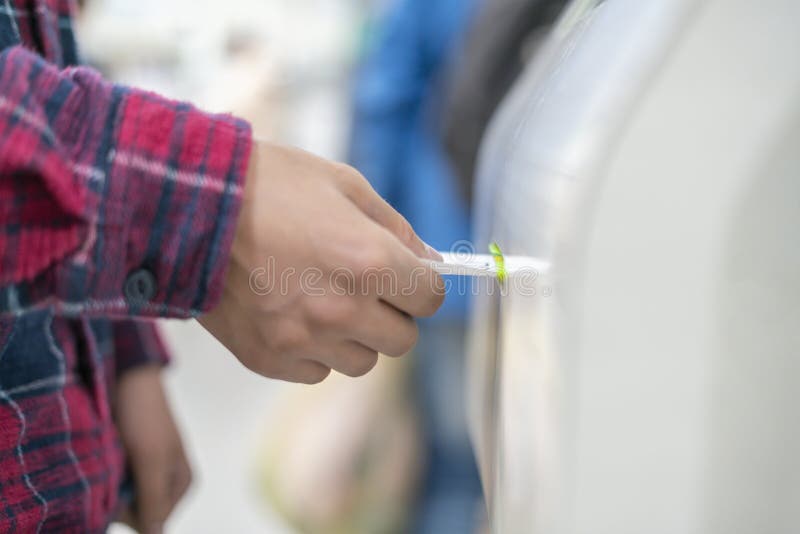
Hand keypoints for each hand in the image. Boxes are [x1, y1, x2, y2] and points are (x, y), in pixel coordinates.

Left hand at [114, 365, 191, 533]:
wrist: (127, 374)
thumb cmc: (144, 415)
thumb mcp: (151, 460)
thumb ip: (154, 500)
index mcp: (181, 484)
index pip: (152, 522)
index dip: (130, 512)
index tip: (117, 490)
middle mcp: (165, 481)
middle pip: (137, 511)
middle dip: (119, 498)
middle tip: (110, 470)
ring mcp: (145, 470)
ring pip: (122, 496)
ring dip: (109, 485)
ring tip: (106, 459)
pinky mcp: (127, 459)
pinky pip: (114, 481)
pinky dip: (105, 474)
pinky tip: (103, 458)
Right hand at [199, 142, 444, 383]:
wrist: (185, 206)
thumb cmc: (267, 184)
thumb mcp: (343, 184)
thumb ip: (396, 228)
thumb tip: (430, 261)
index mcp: (369, 261)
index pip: (431, 299)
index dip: (423, 285)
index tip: (409, 277)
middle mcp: (342, 310)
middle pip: (403, 340)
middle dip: (394, 314)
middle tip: (366, 288)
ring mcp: (303, 340)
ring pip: (361, 362)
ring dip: (355, 337)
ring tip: (323, 300)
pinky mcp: (268, 359)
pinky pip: (316, 371)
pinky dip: (314, 350)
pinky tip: (291, 314)